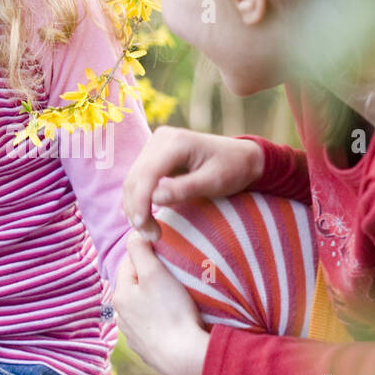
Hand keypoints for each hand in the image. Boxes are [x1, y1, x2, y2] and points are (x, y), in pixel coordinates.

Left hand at [114, 232, 208, 374]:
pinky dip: (161, 323)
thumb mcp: (155, 272)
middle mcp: (121, 317)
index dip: (147, 256)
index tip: (167, 258)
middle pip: (135, 287)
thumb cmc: (171, 311)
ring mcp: (134, 337)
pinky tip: (176, 324)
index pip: (128, 263)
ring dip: (156, 302)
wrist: (184, 357)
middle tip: (175, 279)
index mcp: (120, 296)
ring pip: (143, 309)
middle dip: (151, 280)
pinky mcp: (148, 351)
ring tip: (177, 302)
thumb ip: (140, 249)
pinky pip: (153, 329)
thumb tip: (133, 234)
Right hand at [122, 126, 263, 241]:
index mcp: (176, 141)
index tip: (143, 226)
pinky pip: (138, 181)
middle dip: (136, 209)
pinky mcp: (153, 157)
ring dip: (134, 207)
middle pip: (135, 178)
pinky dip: (138, 201)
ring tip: (148, 231)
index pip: (147, 174)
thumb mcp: (214, 181)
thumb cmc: (233, 169)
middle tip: (150, 236)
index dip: (140, 201)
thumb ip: (185, 188)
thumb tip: (155, 198)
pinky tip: (145, 219)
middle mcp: (160, 139)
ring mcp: (155, 146)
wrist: (241, 157)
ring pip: (132, 181)